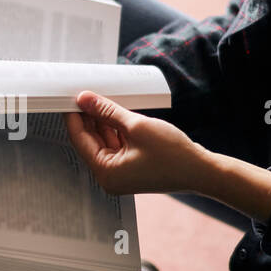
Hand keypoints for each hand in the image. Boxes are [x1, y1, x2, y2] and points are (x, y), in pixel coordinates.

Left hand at [63, 90, 212, 195]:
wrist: (202, 171)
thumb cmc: (173, 155)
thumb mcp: (136, 126)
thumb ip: (107, 111)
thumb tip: (85, 99)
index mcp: (105, 173)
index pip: (79, 140)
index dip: (73, 116)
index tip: (69, 97)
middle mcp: (109, 177)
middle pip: (89, 141)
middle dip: (87, 117)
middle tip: (83, 94)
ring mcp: (120, 173)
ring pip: (103, 142)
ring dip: (101, 121)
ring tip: (97, 98)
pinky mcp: (131, 167)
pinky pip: (115, 145)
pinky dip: (113, 129)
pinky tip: (112, 111)